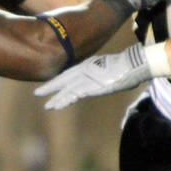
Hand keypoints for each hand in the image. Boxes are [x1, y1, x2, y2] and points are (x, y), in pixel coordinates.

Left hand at [35, 45, 152, 110]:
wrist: (133, 64)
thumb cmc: (127, 66)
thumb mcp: (110, 68)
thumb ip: (103, 73)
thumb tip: (105, 78)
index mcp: (88, 65)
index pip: (69, 73)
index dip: (58, 80)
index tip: (49, 85)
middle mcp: (85, 70)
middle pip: (63, 80)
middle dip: (50, 87)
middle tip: (37, 93)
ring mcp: (88, 78)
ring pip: (67, 89)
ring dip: (56, 98)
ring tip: (47, 106)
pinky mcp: (92, 86)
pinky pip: (75, 94)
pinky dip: (65, 100)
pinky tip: (57, 105)